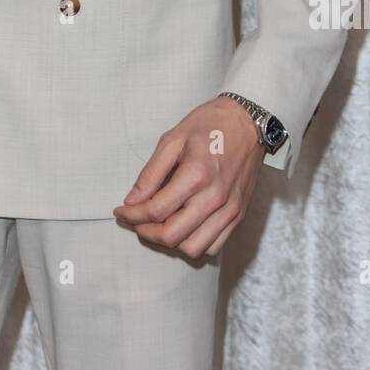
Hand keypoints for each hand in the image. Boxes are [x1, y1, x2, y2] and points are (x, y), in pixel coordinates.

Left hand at [113, 97, 265, 257]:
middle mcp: (215, 196)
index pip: (156, 210)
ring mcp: (230, 209)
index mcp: (197, 174)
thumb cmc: (210, 125)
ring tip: (157, 224)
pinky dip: (193, 243)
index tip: (120, 211)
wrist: (248, 122)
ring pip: (193, 248)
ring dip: (170, 242)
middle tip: (134, 220)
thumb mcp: (173, 138)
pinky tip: (182, 226)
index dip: (132, 215)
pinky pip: (213, 246)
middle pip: (172, 235)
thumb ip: (151, 173)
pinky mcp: (239, 214)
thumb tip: (132, 200)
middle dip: (146, 232)